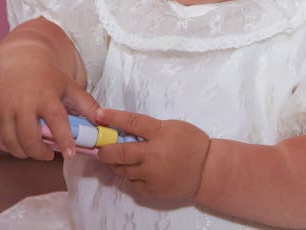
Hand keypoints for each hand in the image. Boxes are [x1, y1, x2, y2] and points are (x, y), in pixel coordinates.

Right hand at [0, 55, 98, 160]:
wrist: (20, 61)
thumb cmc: (49, 78)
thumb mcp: (70, 87)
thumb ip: (87, 105)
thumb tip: (102, 123)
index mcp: (45, 94)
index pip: (55, 120)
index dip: (63, 139)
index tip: (70, 155)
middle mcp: (22, 101)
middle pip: (28, 136)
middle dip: (39, 152)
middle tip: (49, 155)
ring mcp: (4, 106)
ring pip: (11, 141)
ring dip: (24, 153)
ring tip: (35, 151)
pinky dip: (9, 147)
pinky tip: (20, 146)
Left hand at [94, 108, 210, 199]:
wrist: (207, 171)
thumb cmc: (192, 144)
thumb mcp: (173, 127)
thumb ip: (150, 128)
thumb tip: (125, 130)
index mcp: (160, 134)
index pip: (132, 123)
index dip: (113, 118)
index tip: (98, 115)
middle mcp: (153, 155)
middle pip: (119, 152)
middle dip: (105, 150)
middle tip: (100, 147)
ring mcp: (151, 175)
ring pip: (122, 169)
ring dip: (117, 163)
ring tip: (122, 158)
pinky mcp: (151, 190)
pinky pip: (132, 183)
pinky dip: (130, 176)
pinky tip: (138, 170)